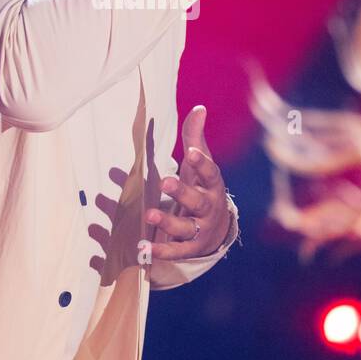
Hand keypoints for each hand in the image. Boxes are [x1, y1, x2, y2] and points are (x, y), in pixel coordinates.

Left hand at [147, 105, 232, 259]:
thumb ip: (195, 138)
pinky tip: (145, 249)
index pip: (210, 173)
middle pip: (196, 200)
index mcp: (211, 185)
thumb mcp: (199, 165)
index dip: (202, 163)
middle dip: (181, 192)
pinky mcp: (190, 248)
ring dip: (167, 222)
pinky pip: (177, 251)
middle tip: (164, 182)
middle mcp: (208, 208)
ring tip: (149, 215)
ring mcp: (200, 229)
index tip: (192, 153)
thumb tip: (199, 108)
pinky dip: (161, 250)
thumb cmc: (202, 188)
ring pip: (186, 227)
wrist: (215, 230)